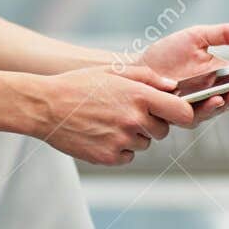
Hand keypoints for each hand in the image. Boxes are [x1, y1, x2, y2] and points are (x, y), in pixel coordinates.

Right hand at [37, 63, 194, 165]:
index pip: (183, 112)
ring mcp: (122, 140)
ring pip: (144, 144)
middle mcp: (134, 119)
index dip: (182, 113)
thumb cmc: (79, 85)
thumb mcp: (113, 71)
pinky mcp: (109, 157)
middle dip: (151, 123)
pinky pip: (127, 156)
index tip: (175, 112)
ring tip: (108, 121)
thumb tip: (173, 87)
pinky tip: (101, 134)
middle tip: (126, 112)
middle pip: (162, 131)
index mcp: (139, 95)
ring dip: (133, 136)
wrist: (46, 106)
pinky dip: (118, 149)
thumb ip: (148, 77)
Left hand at [133, 23, 228, 125]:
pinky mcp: (182, 115)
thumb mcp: (199, 36)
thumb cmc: (166, 54)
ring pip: (222, 107)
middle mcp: (214, 93)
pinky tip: (217, 99)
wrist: (137, 69)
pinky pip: (199, 115)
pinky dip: (210, 108)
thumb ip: (227, 33)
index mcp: (221, 75)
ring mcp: (199, 105)